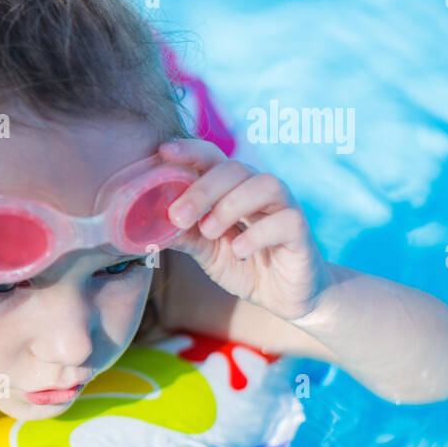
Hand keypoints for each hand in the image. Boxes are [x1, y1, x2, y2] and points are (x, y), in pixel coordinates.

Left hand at [160, 138, 329, 320]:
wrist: (283, 296)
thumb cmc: (243, 264)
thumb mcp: (205, 250)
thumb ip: (183, 234)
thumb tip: (146, 223)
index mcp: (232, 188)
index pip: (212, 157)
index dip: (190, 150)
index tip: (163, 151)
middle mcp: (259, 191)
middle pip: (234, 168)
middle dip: (202, 190)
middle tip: (177, 216)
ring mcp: (284, 208)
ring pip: (265, 185)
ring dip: (230, 205)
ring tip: (209, 232)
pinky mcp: (301, 232)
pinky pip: (285, 221)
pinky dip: (257, 234)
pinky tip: (239, 251)